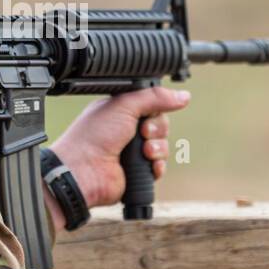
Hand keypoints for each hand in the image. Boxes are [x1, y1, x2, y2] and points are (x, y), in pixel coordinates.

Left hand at [50, 87, 190, 207]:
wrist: (84, 170)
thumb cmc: (93, 136)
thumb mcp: (124, 105)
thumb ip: (155, 97)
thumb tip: (183, 96)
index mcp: (121, 111)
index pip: (152, 105)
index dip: (156, 108)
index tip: (149, 112)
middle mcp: (127, 130)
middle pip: (161, 125)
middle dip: (157, 129)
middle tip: (142, 132)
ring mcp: (132, 152)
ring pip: (163, 146)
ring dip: (158, 148)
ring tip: (143, 152)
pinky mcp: (137, 172)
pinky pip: (160, 167)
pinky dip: (157, 166)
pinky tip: (148, 165)